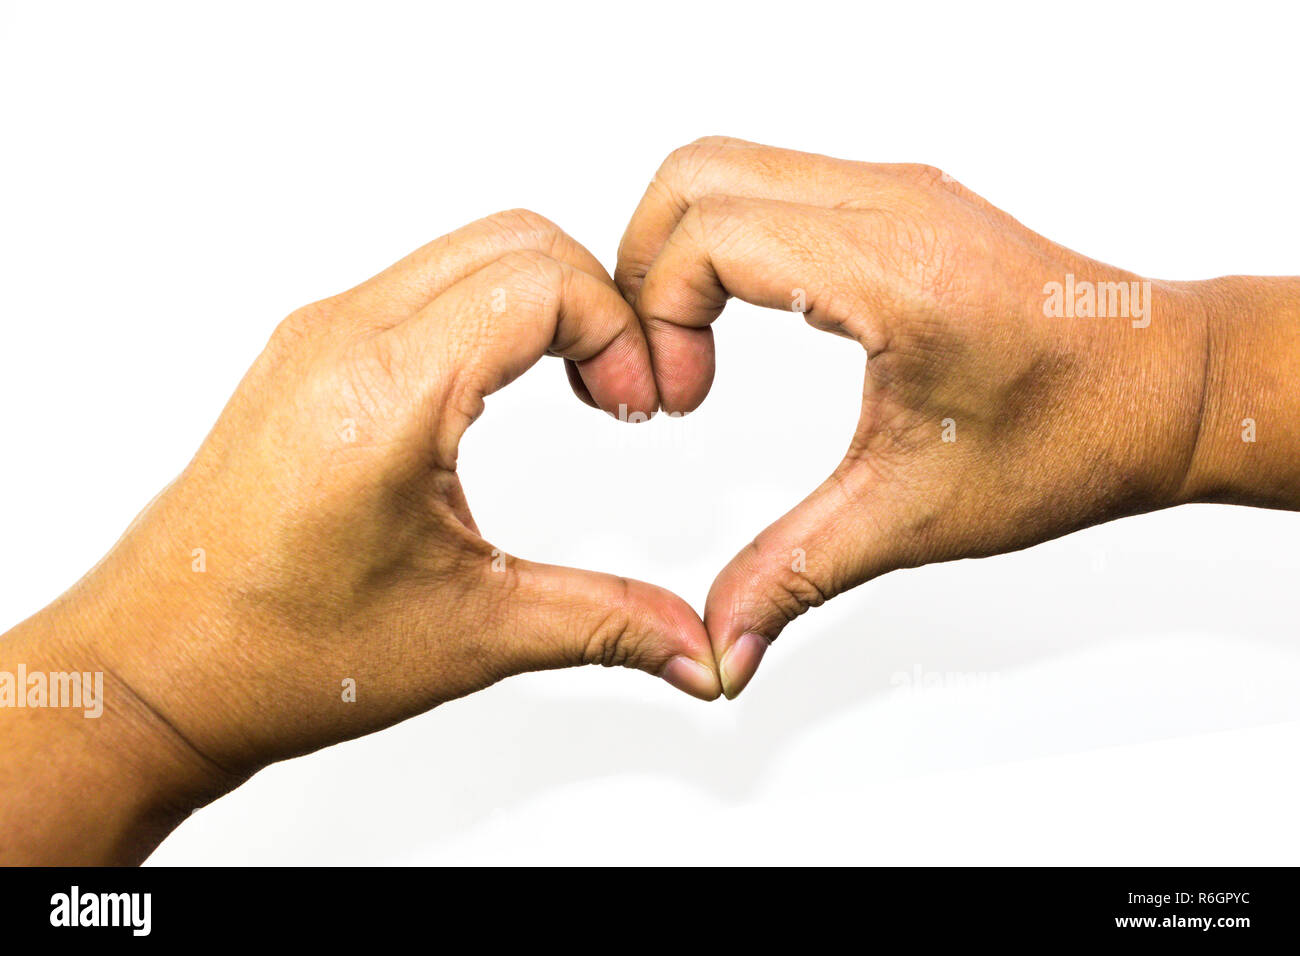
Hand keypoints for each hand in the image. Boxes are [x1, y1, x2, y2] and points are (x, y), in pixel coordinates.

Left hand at [2, 209, 719, 863]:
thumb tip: (698, 652)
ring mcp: (321, 334)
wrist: (158, 666)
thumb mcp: (470, 634)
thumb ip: (605, 623)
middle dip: (600, 303)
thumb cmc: (276, 651)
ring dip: (549, 301)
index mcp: (383, 396)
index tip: (640, 408)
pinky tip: (510, 388)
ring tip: (581, 390)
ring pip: (473, 248)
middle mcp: (345, 338)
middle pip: (518, 239)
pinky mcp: (312, 348)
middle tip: (627, 394)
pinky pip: (429, 281)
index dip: (622, 335)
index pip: (542, 283)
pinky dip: (497, 311)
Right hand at [612, 137, 1220, 697]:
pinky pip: (769, 183)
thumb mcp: (914, 517)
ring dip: (678, 252)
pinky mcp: (896, 199)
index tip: (674, 398)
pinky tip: (740, 321)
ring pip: (724, 167)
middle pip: (694, 176)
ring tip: (691, 348)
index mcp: (896, 274)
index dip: (657, 315)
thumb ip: (794, 576)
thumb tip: (722, 644)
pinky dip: (722, 242)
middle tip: (658, 364)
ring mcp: (895, 190)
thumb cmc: (1075, 437)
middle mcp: (891, 206)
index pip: (711, 235)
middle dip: (642, 270)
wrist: (1167, 389)